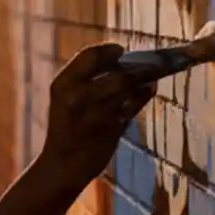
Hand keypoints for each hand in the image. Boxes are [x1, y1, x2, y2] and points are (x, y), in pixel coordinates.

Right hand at [37, 43, 157, 189]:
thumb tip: (121, 58)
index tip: (121, 50)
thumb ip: (86, 79)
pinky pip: (133, 106)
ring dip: (144, 79)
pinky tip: (148, 89)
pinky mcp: (111, 130)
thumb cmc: (65, 127)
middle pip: (118, 74)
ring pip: (128, 89)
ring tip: (152, 74)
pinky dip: (143, 95)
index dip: (109, 50)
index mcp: (62, 84)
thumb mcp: (64, 98)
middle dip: (138, 67)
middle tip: (151, 62)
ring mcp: (95, 115)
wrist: (62, 164)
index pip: (90, 55)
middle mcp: (77, 97)